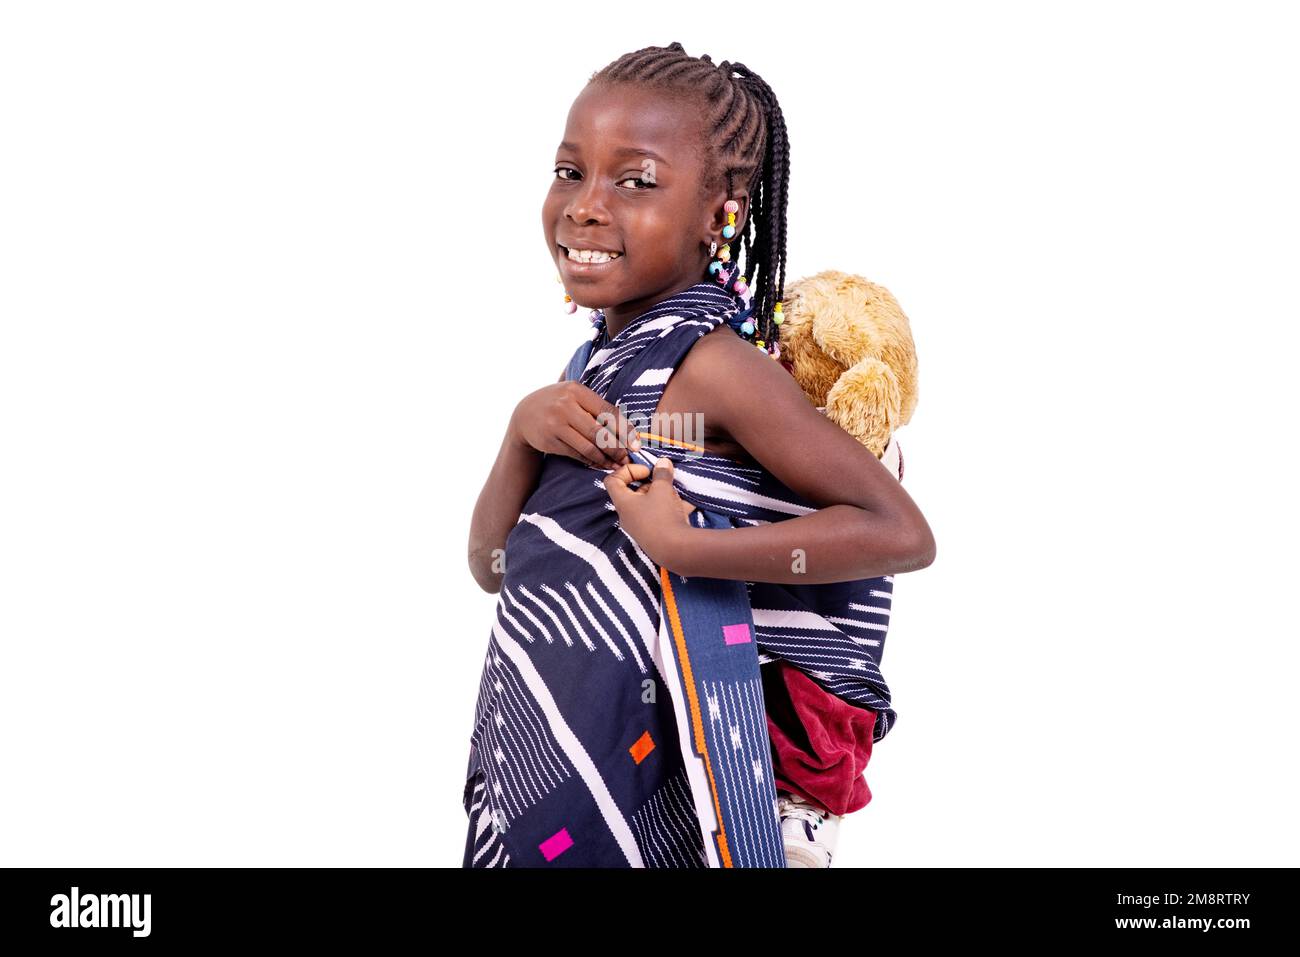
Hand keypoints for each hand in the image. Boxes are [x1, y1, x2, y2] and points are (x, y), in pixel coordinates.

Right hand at [509, 381, 641, 468]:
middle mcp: (565, 406)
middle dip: (617, 449)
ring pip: (589, 447)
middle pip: (599, 432)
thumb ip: (597, 408)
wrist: (524, 415)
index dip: (625, 430)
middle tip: (627, 458)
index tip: (636, 444)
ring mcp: (555, 424)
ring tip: (616, 464)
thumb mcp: (575, 397)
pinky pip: (577, 454)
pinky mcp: (550, 441)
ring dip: (605, 459)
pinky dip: (591, 462)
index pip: (608, 412)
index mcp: (577, 391)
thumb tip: (628, 430)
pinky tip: (600, 464)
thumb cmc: (559, 404)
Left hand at [603, 457, 694, 566]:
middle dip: (649, 483)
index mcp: (623, 502)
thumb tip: (663, 462)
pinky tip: (686, 505)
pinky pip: (659, 516)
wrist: (676, 550)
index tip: (646, 471)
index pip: (612, 480)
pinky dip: (670, 507)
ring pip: (648, 504)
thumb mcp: (663, 489)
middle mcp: (627, 516)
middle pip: (632, 492)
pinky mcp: (653, 535)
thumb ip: (662, 473)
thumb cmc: (663, 516)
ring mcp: (640, 527)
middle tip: (663, 481)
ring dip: (661, 494)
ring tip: (676, 492)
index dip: (627, 470)